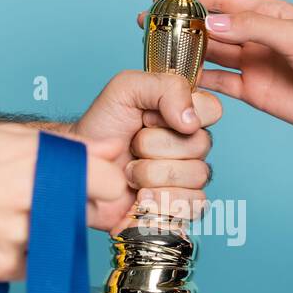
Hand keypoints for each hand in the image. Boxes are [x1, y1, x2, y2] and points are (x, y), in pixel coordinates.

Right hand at [0, 124, 126, 279]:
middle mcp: (31, 198)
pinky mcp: (1, 266)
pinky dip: (19, 255)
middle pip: (87, 215)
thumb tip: (110, 148)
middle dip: (74, 211)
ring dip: (43, 234)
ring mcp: (18, 236)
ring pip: (58, 241)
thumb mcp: (2, 138)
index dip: (105, 186)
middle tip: (40, 203)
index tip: (95, 189)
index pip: (109, 182)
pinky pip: (31, 266)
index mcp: (36, 160)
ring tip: (3, 217)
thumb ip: (61, 146)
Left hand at [74, 70, 221, 227]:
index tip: (148, 118)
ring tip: (129, 173)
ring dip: (152, 175)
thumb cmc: (102, 128)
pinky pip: (194, 204)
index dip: (178, 115)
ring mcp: (188, 175)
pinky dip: (162, 200)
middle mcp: (191, 143)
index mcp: (184, 112)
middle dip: (155, 147)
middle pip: (201, 145)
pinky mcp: (180, 205)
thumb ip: (164, 87)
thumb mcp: (125, 89)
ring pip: (197, 175)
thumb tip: (191, 119)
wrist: (80, 168)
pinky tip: (140, 196)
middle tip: (132, 147)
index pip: (212, 109)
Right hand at [139, 0, 292, 141]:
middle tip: (148, 22)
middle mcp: (256, 35)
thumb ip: (251, 26)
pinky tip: (175, 77)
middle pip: (211, 25)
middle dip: (180, 22)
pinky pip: (217, 83)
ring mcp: (251, 63)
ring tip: (155, 46)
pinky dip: (196, 80)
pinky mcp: (251, 91)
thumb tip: (211, 21)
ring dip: (184, 49)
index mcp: (269, 12)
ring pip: (209, 52)